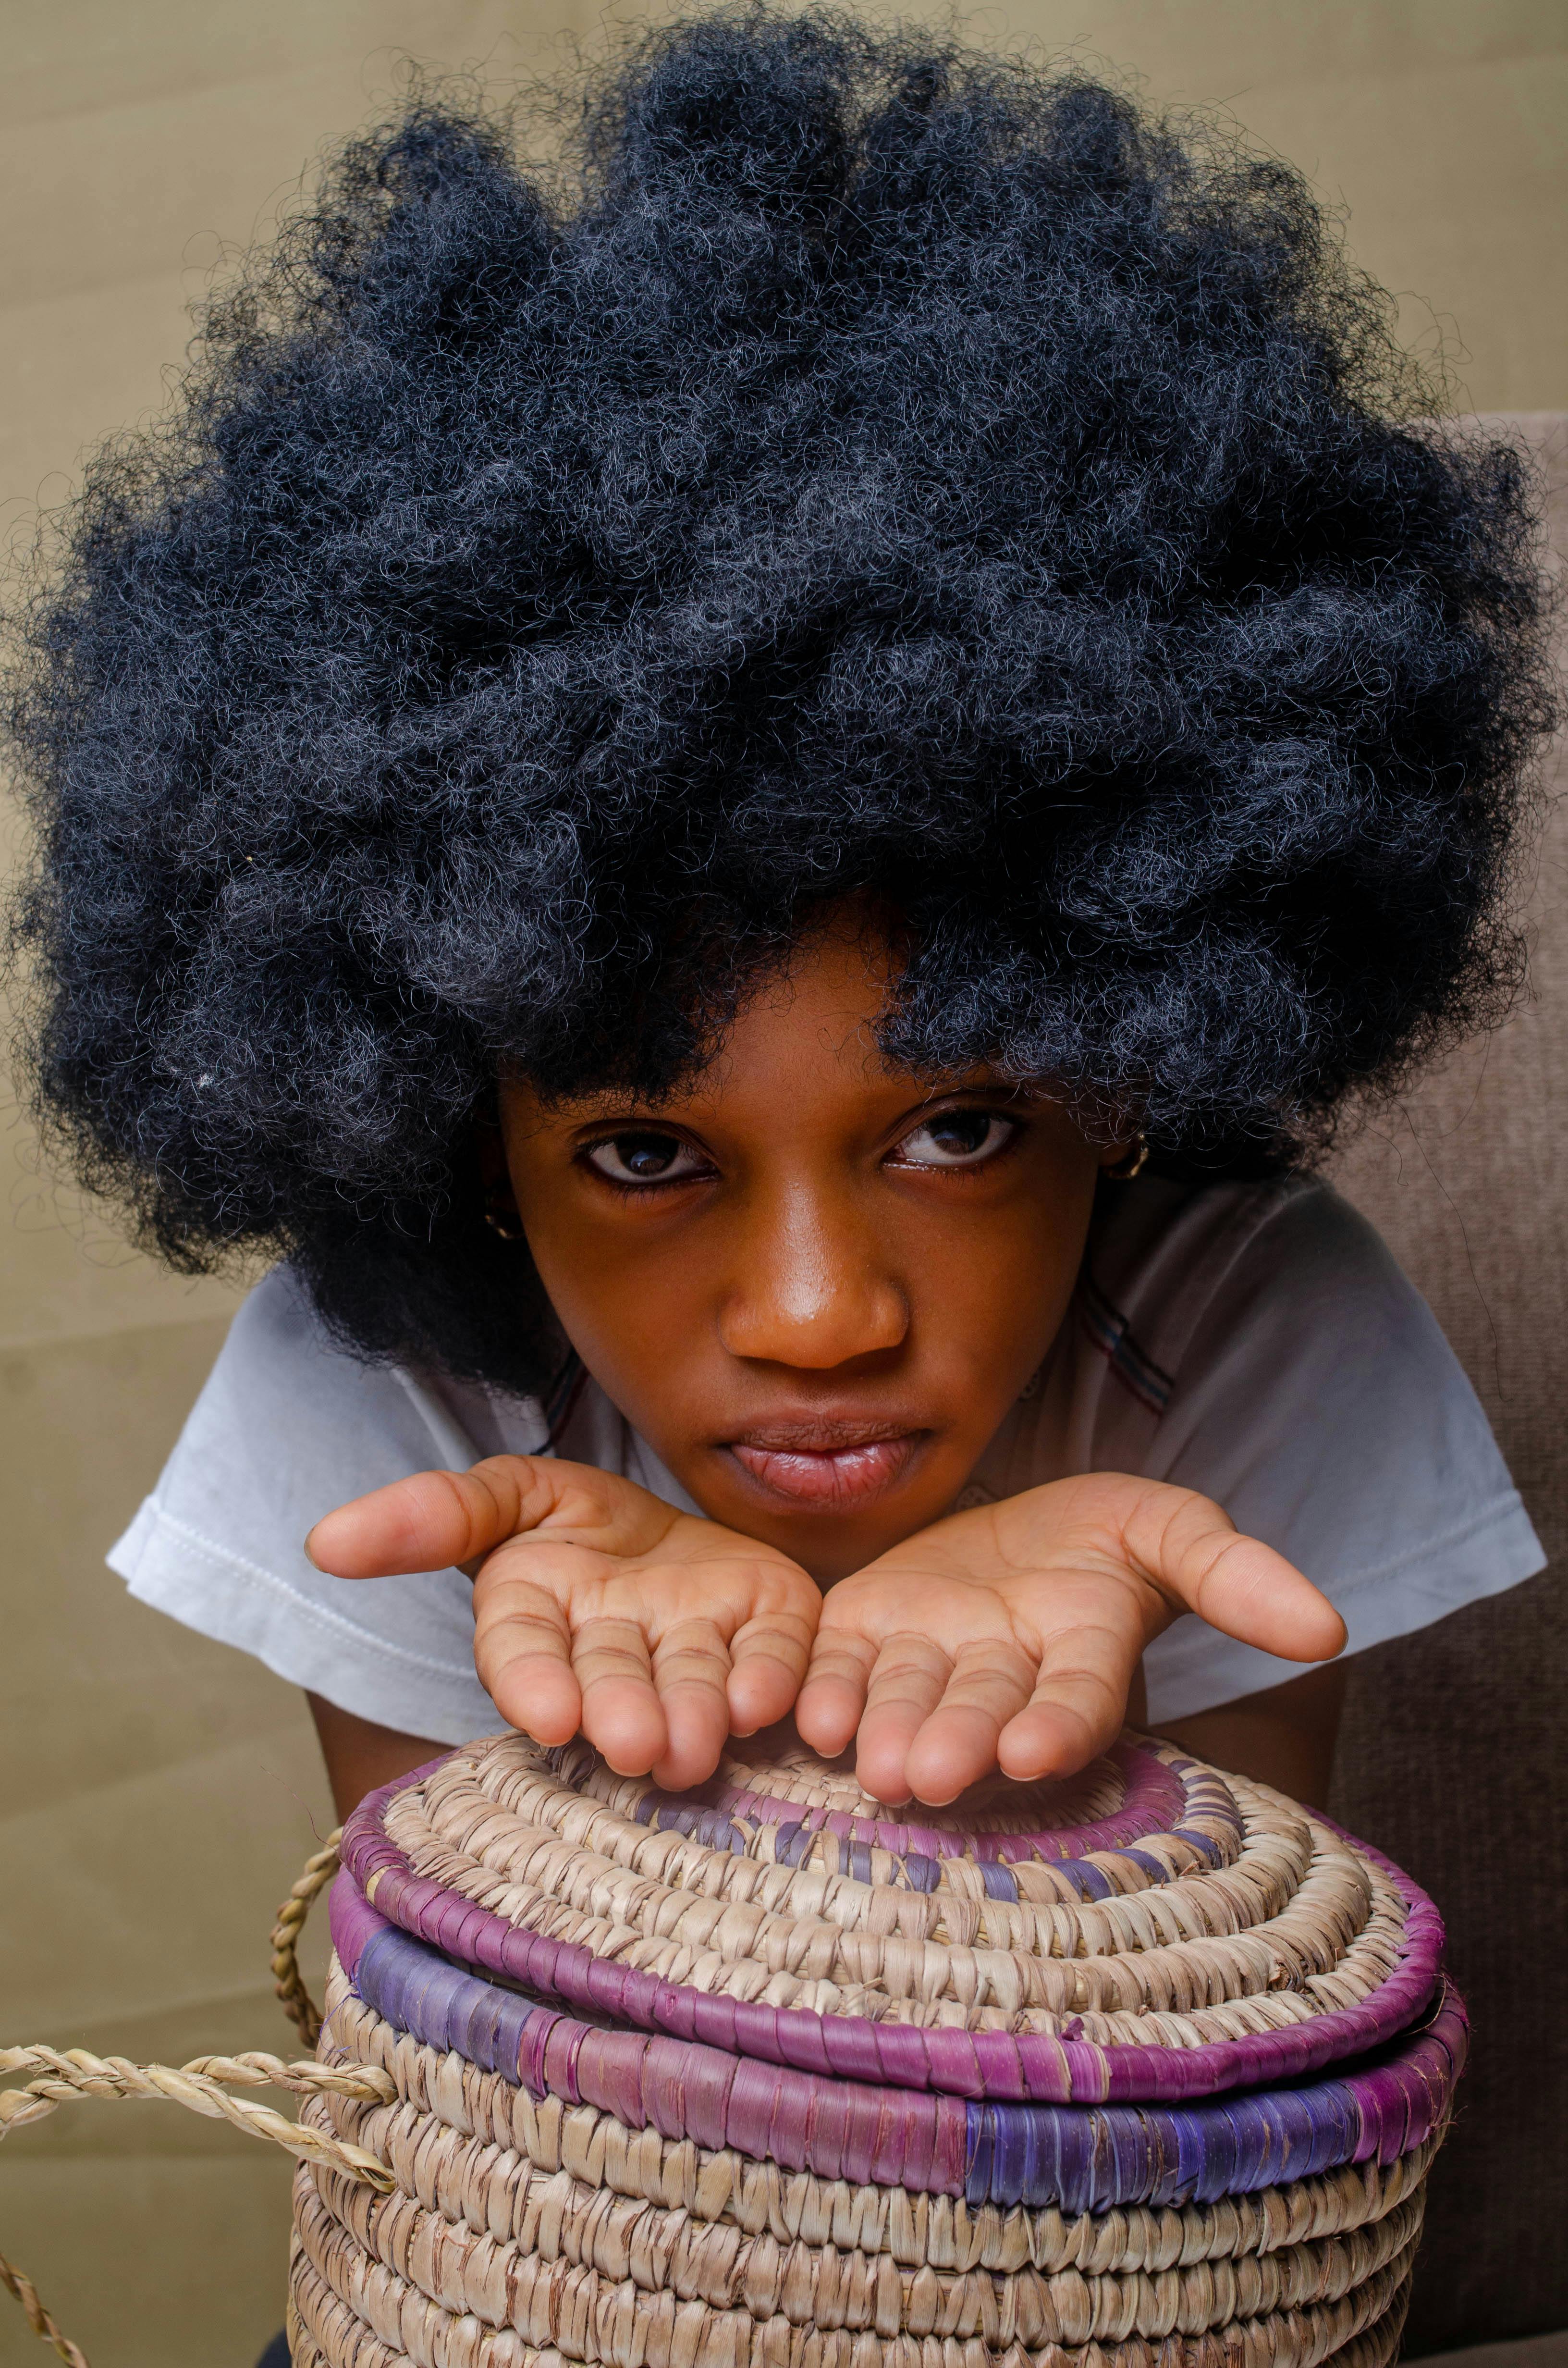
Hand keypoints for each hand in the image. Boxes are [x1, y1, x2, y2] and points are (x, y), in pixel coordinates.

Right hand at [306, 1458, 819, 1790]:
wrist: (679, 1526)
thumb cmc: (576, 1524)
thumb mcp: (501, 1497)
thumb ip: (429, 1515)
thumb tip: (322, 1540)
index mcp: (541, 1615)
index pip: (523, 1651)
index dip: (531, 1683)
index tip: (546, 1717)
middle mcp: (618, 1647)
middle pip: (614, 1680)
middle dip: (622, 1712)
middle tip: (635, 1745)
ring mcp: (696, 1643)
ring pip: (692, 1685)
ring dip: (694, 1716)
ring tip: (696, 1746)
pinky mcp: (769, 1627)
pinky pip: (776, 1653)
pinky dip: (774, 1676)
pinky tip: (766, 1698)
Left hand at [794, 1473, 1345, 1805]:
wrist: (1021, 1520)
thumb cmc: (1111, 1534)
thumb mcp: (1176, 1529)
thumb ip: (1236, 1574)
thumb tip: (1327, 1628)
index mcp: (1083, 1655)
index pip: (1078, 1699)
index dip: (1061, 1725)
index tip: (1038, 1751)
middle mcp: (1003, 1678)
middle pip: (982, 1713)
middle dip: (959, 1744)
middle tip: (930, 1776)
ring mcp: (930, 1661)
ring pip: (906, 1702)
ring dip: (887, 1733)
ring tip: (872, 1761)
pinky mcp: (864, 1637)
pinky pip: (840, 1669)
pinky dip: (825, 1693)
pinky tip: (808, 1714)